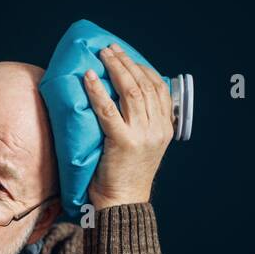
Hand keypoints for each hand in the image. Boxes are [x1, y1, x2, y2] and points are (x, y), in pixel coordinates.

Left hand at [82, 43, 173, 210]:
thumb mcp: (144, 147)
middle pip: (145, 85)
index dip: (142, 68)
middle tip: (110, 49)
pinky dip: (98, 90)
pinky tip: (88, 77)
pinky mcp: (122, 142)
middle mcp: (158, 129)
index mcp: (166, 128)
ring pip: (131, 91)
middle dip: (126, 62)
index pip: (160, 88)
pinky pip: (108, 109)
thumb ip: (143, 125)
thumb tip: (126, 100)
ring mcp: (142, 135)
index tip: (126, 56)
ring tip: (101, 56)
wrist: (123, 204)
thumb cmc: (127, 176)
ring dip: (115, 68)